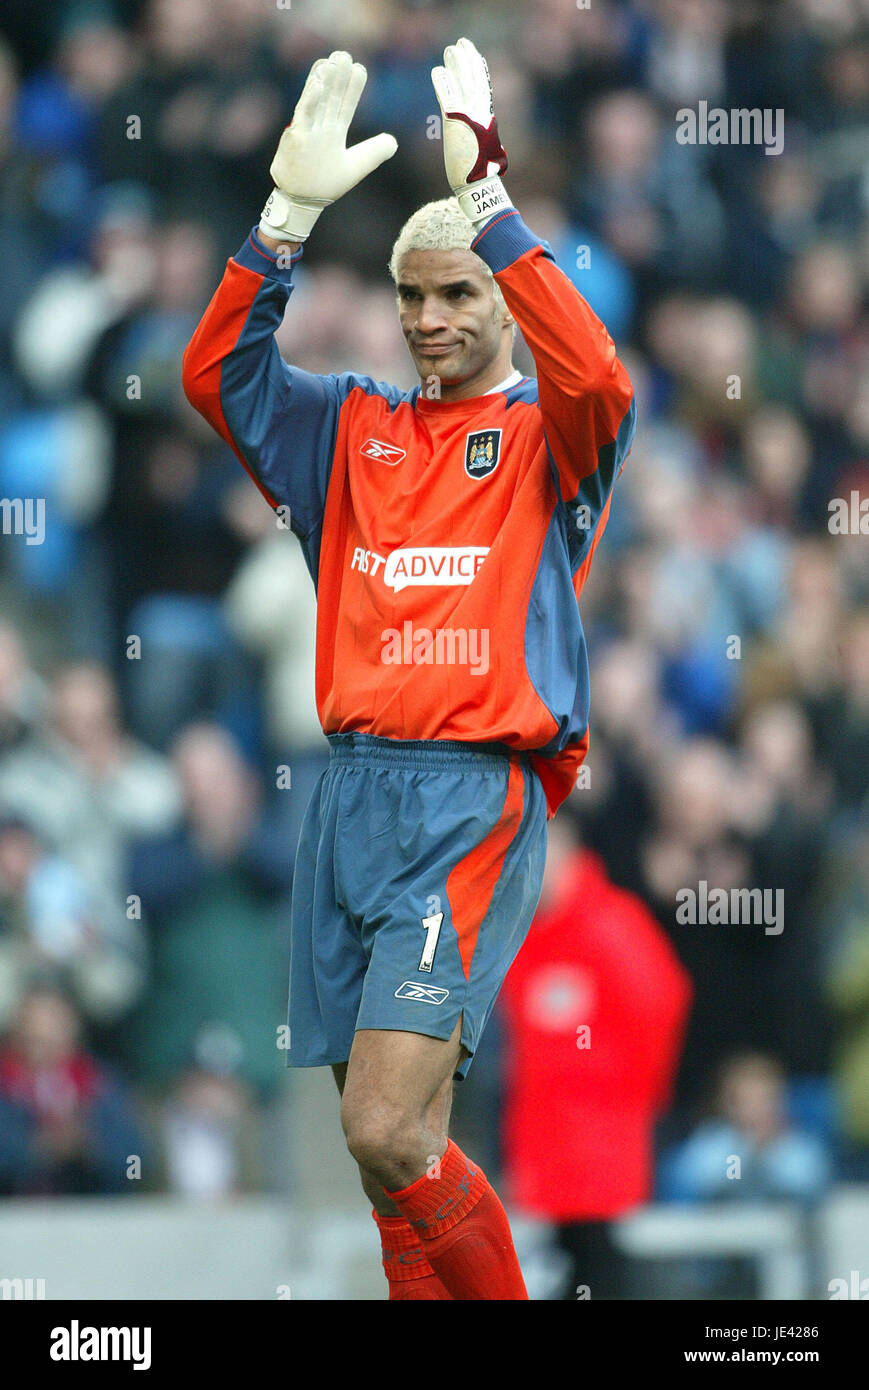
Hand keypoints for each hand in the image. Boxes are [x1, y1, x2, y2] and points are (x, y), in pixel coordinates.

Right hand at [260, 51, 397, 243]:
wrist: (303, 202)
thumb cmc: (325, 185)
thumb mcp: (355, 167)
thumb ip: (374, 152)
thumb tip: (394, 141)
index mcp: (334, 133)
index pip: (345, 105)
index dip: (353, 88)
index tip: (360, 69)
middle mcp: (321, 128)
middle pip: (331, 98)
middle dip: (338, 76)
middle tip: (344, 54)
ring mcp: (308, 131)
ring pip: (317, 101)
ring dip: (325, 81)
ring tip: (332, 60)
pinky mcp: (296, 138)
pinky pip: (304, 114)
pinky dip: (311, 98)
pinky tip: (318, 81)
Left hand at [431, 38, 511, 226]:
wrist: (480, 188)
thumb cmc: (479, 175)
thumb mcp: (480, 150)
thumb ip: (478, 137)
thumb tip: (485, 139)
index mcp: (485, 120)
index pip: (482, 89)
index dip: (478, 70)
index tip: (473, 54)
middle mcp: (480, 115)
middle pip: (475, 81)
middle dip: (468, 60)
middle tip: (461, 42)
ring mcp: (470, 119)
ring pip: (464, 85)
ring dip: (457, 65)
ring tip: (450, 49)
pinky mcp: (457, 126)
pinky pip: (449, 100)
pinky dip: (444, 84)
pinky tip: (437, 71)